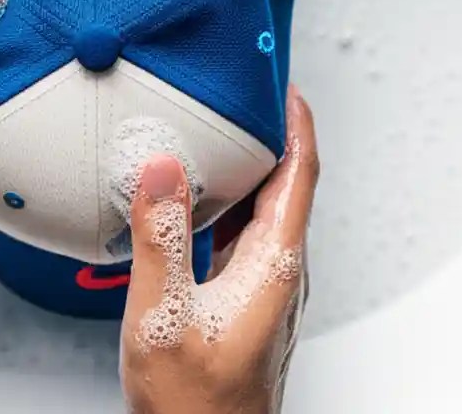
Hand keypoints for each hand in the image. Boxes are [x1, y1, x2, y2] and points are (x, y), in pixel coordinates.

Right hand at [120, 87, 318, 413]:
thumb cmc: (195, 406)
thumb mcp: (164, 317)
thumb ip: (161, 239)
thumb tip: (160, 169)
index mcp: (273, 266)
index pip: (301, 173)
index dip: (296, 121)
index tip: (281, 80)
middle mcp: (279, 272)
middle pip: (287, 184)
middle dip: (268, 133)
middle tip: (241, 93)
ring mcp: (265, 288)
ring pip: (265, 211)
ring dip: (247, 168)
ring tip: (214, 132)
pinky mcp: (246, 301)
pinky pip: (244, 236)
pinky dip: (228, 204)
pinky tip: (195, 202)